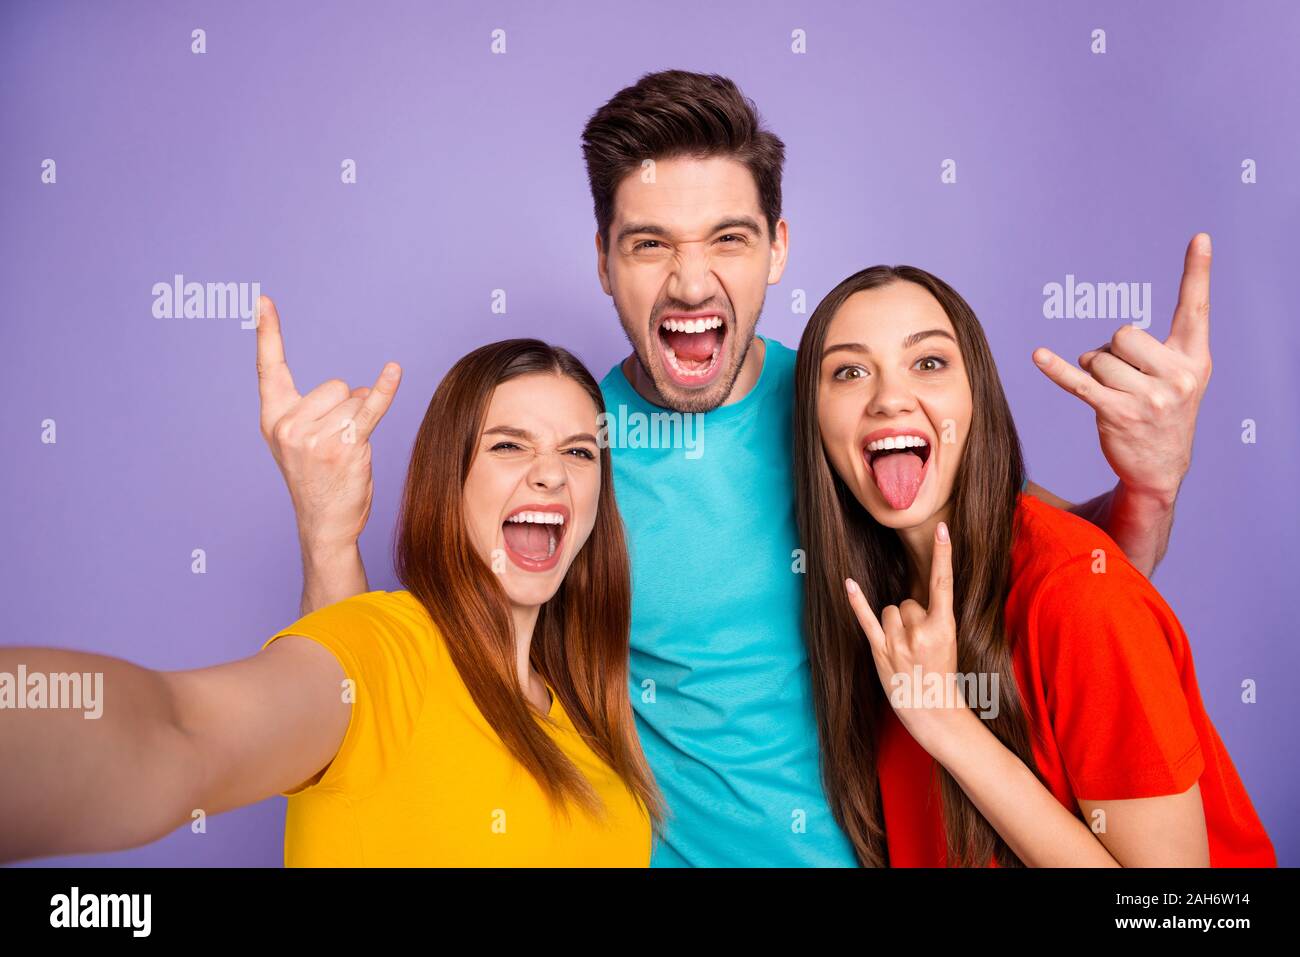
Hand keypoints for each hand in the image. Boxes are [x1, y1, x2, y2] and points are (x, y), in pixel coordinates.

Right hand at [255, 295, 400, 553]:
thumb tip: (362, 390)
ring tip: (347, 452)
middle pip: (336, 384)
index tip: (264, 301)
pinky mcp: (346, 446)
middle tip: (336, 443)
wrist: (323, 522)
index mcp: (273, 418)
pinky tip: (394, 370)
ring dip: (362, 421)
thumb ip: (319, 407)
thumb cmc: (316, 478)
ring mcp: (316, 437)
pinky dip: (386, 390)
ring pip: (356, 399)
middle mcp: (289, 425)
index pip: (269, 367)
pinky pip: (371, 409)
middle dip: (346, 407)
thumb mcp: (301, 440)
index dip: (267, 333)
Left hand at [845, 521, 962, 744]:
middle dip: (911, 618)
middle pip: (908, 601)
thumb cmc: (940, 672)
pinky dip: (857, 602)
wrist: (932, 708)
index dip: (943, 554)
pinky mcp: (881, 649)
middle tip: (919, 646)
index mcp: (944, 626)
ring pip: (889, 610)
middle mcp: (922, 630)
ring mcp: (900, 641)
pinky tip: (848, 583)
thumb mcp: (948, 641)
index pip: (943, 583)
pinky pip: (866, 619)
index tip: (941, 528)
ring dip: (894, 626)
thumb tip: (912, 601)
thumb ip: (933, 618)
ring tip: (905, 650)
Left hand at [1032, 233, 1212, 504]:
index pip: (1196, 308)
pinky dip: (1057, 369)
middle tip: (1126, 379)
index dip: (1197, 272)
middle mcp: (1178, 376)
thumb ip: (1161, 349)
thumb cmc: (1165, 412)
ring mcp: (1149, 397)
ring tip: (1115, 395)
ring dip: (1095, 372)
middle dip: (1113, 351)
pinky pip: (1079, 382)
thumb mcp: (1179, 378)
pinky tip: (1038, 356)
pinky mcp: (1117, 414)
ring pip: (1099, 358)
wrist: (1161, 467)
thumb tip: (1112, 338)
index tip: (1199, 237)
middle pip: (1124, 333)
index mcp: (1196, 359)